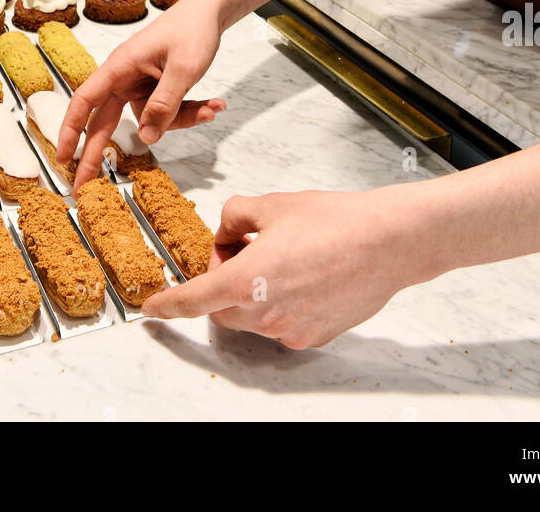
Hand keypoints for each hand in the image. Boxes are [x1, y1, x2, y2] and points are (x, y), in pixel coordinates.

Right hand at [58, 0, 226, 189]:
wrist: (210, 12)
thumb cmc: (191, 29)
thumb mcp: (182, 69)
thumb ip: (164, 105)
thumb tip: (147, 139)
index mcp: (119, 67)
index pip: (85, 101)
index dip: (70, 131)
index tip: (62, 159)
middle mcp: (124, 78)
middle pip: (106, 121)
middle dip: (101, 154)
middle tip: (87, 189)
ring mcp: (141, 85)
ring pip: (150, 119)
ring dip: (181, 119)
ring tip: (212, 108)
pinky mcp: (157, 89)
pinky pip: (167, 111)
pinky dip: (190, 111)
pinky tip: (213, 104)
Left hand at [141, 186, 431, 348]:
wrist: (388, 242)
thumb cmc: (335, 221)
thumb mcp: (273, 204)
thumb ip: (236, 217)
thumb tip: (228, 232)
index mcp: (245, 281)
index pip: (192, 300)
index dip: (167, 306)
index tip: (151, 309)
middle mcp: (264, 315)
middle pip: (222, 307)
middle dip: (222, 280)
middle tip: (242, 246)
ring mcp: (290, 330)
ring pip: (252, 316)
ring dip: (252, 291)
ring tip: (283, 254)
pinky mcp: (314, 335)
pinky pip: (281, 321)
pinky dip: (281, 301)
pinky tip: (305, 271)